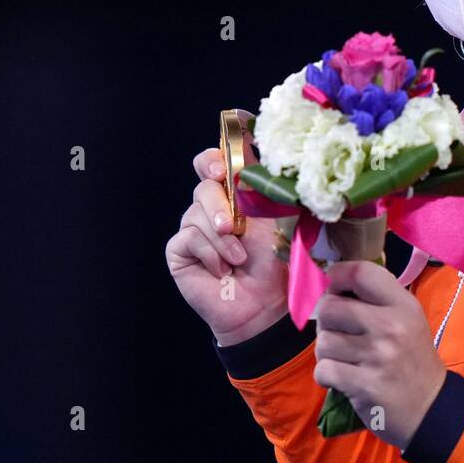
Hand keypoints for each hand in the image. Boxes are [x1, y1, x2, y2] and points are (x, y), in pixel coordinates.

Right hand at [166, 108, 290, 345]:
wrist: (265, 305)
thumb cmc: (277, 262)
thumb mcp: (283, 220)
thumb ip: (274, 190)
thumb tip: (273, 161)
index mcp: (238, 193)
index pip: (217, 160)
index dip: (216, 157)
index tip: (223, 167)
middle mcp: (214, 205)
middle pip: (204, 183)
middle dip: (219, 202)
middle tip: (233, 224)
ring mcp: (194, 226)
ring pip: (196, 213)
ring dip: (222, 238)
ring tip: (240, 258)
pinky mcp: (180, 250)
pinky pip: (187, 238)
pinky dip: (210, 254)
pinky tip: (223, 270)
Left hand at [311, 260, 447, 449]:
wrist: (429, 407)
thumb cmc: (412, 358)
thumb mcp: (407, 319)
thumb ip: (376, 299)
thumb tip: (332, 284)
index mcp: (403, 305)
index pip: (361, 273)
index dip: (337, 276)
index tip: (334, 287)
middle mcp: (391, 326)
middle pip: (329, 307)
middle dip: (326, 321)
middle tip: (338, 332)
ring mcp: (377, 356)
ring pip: (323, 341)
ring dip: (326, 352)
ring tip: (343, 358)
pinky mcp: (364, 385)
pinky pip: (323, 370)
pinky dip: (327, 376)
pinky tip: (343, 378)